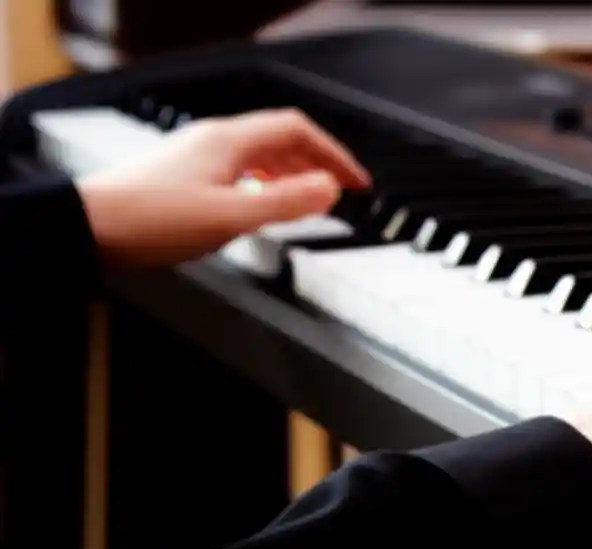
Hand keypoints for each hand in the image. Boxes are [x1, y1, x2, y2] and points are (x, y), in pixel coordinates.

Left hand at [77, 108, 370, 265]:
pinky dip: (263, 184)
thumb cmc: (151, 220)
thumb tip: (330, 189)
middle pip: (279, 140)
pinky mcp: (181, 175)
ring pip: (258, 155)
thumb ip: (285, 203)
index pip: (297, 130)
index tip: (356, 180)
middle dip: (316, 164)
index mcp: (229, 141)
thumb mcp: (231, 216)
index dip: (333, 153)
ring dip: (291, 174)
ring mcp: (195, 156)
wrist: (87, 227)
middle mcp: (213, 141)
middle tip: (340, 191)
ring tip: (309, 200)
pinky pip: (237, 169)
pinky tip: (260, 206)